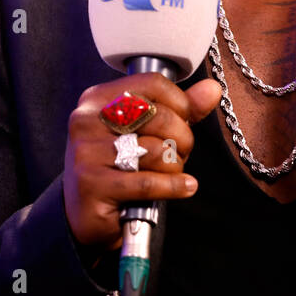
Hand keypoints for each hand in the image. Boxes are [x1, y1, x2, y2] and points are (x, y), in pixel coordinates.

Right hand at [64, 72, 221, 251]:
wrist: (83, 212)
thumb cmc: (116, 167)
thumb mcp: (144, 133)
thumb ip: (178, 110)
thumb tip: (212, 89)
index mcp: (97, 99)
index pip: (152, 84)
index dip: (181, 102)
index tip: (186, 120)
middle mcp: (86, 120)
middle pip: (159, 116)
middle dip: (183, 138)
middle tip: (181, 152)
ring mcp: (86, 153)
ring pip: (156, 151)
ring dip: (176, 165)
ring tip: (172, 172)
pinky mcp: (92, 184)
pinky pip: (148, 182)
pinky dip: (173, 186)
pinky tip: (184, 187)